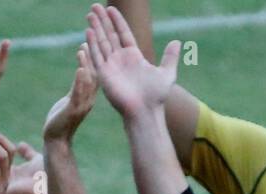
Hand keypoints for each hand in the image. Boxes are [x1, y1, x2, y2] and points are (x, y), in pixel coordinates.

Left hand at [43, 45, 98, 143]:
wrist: (56, 141)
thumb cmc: (61, 120)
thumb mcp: (71, 99)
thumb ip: (77, 86)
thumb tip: (80, 70)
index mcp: (89, 97)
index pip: (95, 74)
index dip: (94, 57)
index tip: (91, 41)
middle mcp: (89, 100)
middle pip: (94, 74)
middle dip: (92, 56)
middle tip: (88, 40)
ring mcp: (82, 106)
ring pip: (87, 82)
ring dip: (85, 64)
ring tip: (82, 49)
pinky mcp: (72, 111)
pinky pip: (78, 94)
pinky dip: (80, 81)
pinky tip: (80, 69)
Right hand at [85, 4, 180, 119]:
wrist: (145, 111)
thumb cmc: (156, 96)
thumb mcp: (167, 73)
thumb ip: (170, 57)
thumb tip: (177, 42)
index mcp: (134, 57)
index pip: (123, 34)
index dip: (117, 21)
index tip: (111, 9)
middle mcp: (121, 60)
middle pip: (110, 35)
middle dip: (103, 21)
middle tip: (95, 6)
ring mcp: (111, 67)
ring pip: (101, 43)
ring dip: (95, 28)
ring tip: (90, 14)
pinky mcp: (104, 75)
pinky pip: (97, 56)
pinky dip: (92, 44)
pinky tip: (89, 32)